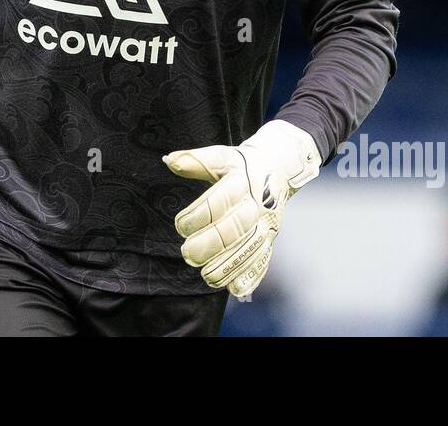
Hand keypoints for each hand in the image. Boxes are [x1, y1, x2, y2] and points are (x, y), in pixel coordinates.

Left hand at [163, 119, 321, 296]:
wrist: (278, 168)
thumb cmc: (241, 165)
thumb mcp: (219, 158)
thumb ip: (194, 161)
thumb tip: (168, 160)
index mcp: (242, 181)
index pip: (219, 200)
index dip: (198, 215)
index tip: (179, 225)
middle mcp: (257, 204)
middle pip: (235, 227)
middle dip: (211, 244)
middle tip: (188, 254)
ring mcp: (267, 223)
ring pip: (250, 248)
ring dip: (228, 265)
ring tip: (207, 276)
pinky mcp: (271, 238)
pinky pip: (264, 259)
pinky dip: (251, 276)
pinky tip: (235, 288)